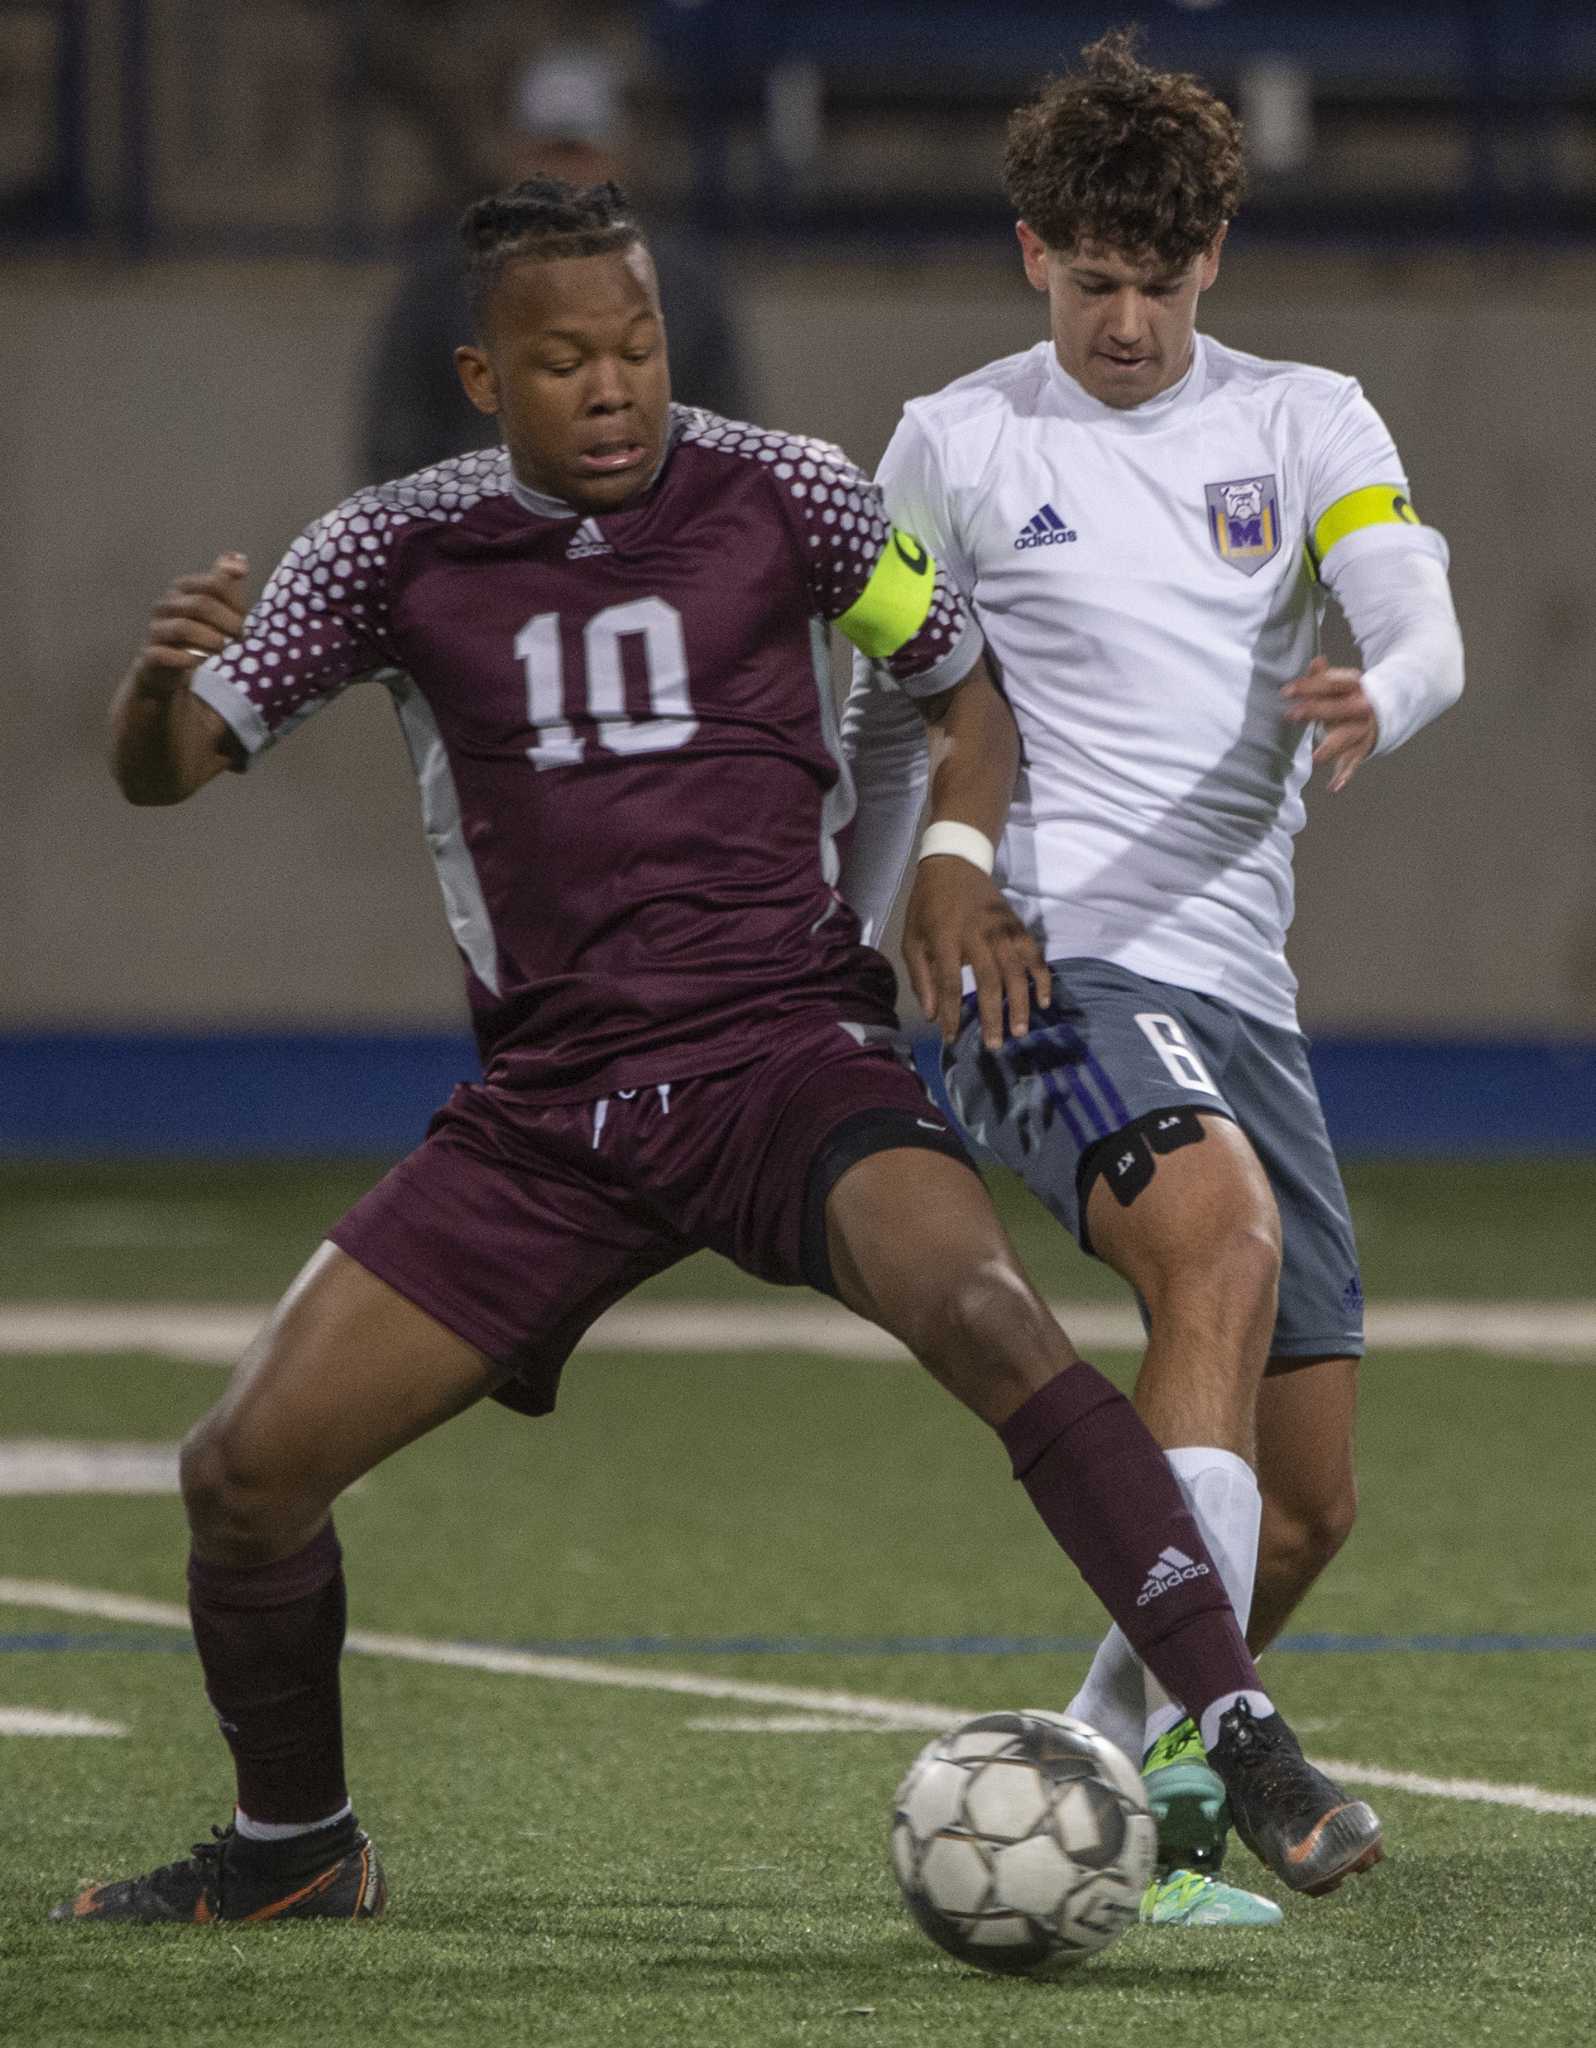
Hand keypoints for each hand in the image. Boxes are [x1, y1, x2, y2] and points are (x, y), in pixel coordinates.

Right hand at [132, 553, 249, 699]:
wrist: (168, 669)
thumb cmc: (198, 634)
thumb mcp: (216, 609)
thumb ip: (226, 584)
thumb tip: (240, 558)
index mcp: (184, 588)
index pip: (213, 583)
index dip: (235, 601)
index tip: (248, 620)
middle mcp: (167, 604)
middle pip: (201, 604)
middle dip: (227, 621)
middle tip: (242, 638)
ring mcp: (156, 629)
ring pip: (183, 628)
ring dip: (210, 640)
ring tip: (224, 650)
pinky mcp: (149, 654)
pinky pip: (162, 654)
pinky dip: (183, 659)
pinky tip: (198, 663)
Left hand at [903, 855, 1049, 1049]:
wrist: (955, 863)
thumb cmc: (927, 906)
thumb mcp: (912, 938)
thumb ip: (921, 977)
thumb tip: (932, 1015)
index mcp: (945, 939)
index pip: (950, 984)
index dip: (952, 1014)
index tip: (952, 1038)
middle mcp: (977, 935)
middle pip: (989, 981)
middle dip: (993, 1016)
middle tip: (995, 1045)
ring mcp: (1001, 929)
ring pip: (1017, 971)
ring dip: (1020, 1003)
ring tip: (1021, 1031)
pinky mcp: (1018, 925)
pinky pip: (1035, 954)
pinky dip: (1042, 977)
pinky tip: (1044, 1001)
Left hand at [1281, 655, 1378, 792]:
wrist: (1383, 712)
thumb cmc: (1348, 697)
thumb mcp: (1339, 684)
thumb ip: (1323, 676)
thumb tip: (1316, 660)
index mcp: (1355, 686)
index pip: (1332, 684)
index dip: (1309, 686)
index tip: (1286, 691)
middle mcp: (1361, 708)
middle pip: (1338, 709)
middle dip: (1315, 711)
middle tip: (1291, 715)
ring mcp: (1362, 730)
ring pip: (1346, 738)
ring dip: (1330, 747)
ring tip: (1315, 758)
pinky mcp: (1361, 749)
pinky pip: (1352, 763)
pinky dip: (1344, 776)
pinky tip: (1333, 787)